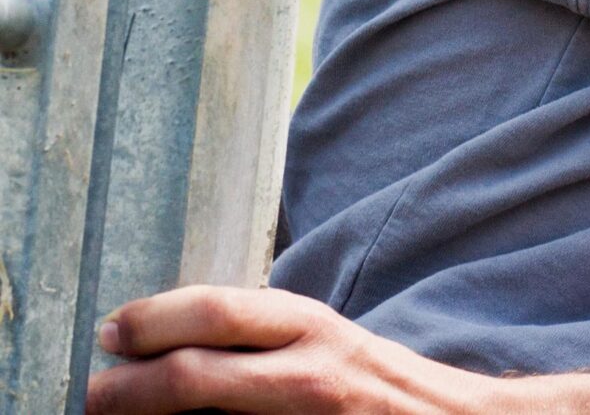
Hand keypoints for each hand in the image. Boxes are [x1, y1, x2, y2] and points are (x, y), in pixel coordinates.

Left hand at [87, 285, 502, 414]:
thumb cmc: (380, 386)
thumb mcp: (328, 341)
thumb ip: (267, 339)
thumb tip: (181, 344)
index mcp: (311, 328)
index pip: (216, 312)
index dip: (152, 319)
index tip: (112, 332)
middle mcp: (309, 373)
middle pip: (194, 373)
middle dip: (128, 386)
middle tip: (94, 391)